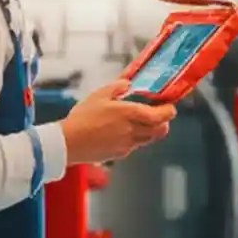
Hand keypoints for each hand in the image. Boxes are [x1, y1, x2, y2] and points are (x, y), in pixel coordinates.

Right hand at [59, 80, 176, 164]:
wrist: (68, 143)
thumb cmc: (83, 117)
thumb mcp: (99, 94)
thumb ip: (117, 87)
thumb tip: (128, 84)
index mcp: (131, 114)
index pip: (162, 116)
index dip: (169, 111)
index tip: (169, 106)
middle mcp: (133, 131)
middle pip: (160, 130)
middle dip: (163, 122)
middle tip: (157, 114)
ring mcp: (127, 145)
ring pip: (148, 139)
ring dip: (149, 130)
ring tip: (138, 121)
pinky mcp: (119, 154)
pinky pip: (134, 145)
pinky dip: (135, 138)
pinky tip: (121, 131)